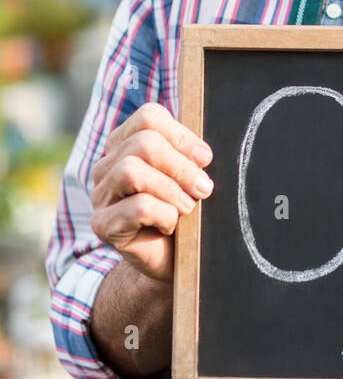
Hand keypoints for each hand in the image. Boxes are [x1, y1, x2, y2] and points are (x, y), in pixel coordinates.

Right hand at [91, 102, 212, 283]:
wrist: (172, 261)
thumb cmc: (183, 215)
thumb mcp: (189, 180)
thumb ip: (189, 158)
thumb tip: (202, 154)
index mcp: (126, 145)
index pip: (148, 117)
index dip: (182, 135)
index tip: (205, 159)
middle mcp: (107, 167)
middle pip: (143, 143)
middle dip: (181, 165)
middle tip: (204, 189)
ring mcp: (100, 196)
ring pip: (132, 170)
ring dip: (171, 189)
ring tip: (188, 207)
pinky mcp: (103, 225)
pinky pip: (137, 207)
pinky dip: (164, 214)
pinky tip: (170, 225)